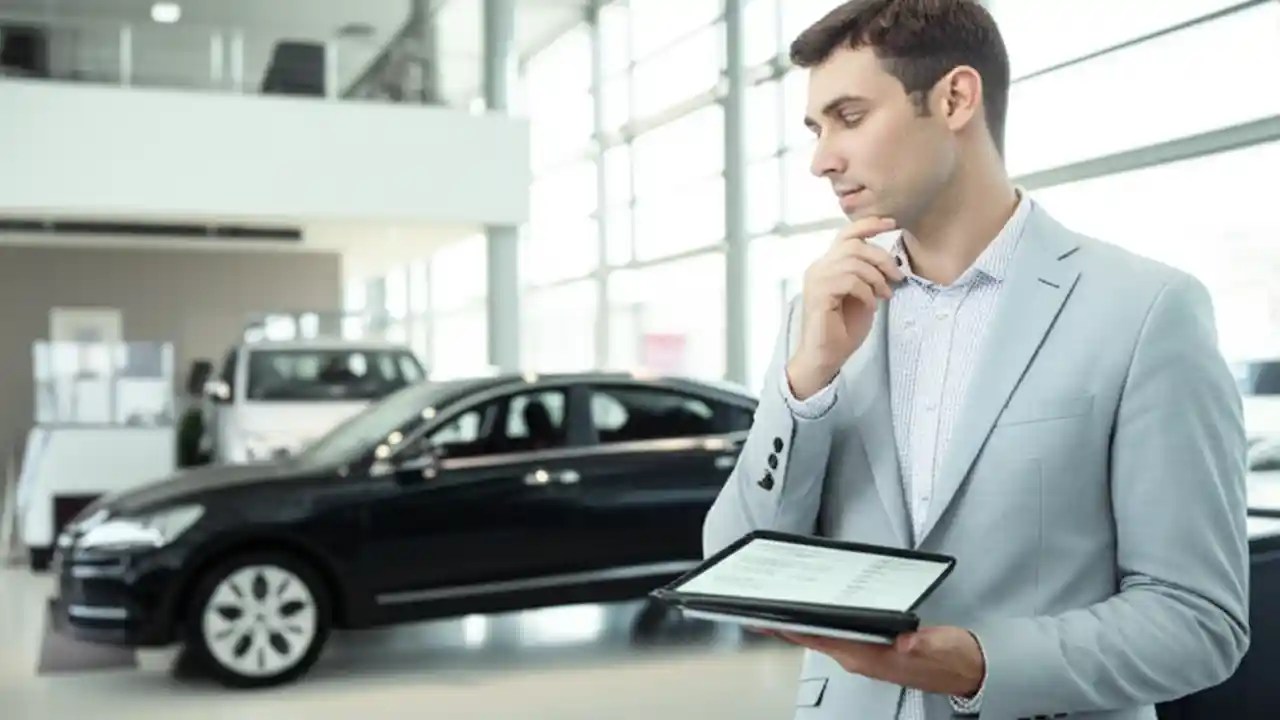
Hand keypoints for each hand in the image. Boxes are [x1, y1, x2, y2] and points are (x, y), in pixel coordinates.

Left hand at [776, 626, 984, 696]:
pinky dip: (819, 624)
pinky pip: (836, 636)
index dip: (792, 629)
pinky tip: (811, 613)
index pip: (821, 640)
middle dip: (785, 624)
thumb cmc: (952, 658)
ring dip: (799, 625)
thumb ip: (921, 645)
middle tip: (756, 609)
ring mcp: (864, 655)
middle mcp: (860, 658)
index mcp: (869, 656)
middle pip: (813, 638)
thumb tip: (905, 642)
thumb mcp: (939, 648)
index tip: (767, 619)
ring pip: (822, 638)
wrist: (968, 670)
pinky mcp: (871, 650)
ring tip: (775, 608)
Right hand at [787, 217, 903, 398]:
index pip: (846, 234)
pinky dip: (867, 293)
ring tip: (883, 296)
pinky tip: (870, 306)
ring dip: (876, 279)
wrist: (826, 357)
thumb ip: (869, 275)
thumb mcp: (863, 295)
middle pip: (854, 245)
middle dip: (881, 258)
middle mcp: (818, 268)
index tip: (892, 223)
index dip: (869, 224)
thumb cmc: (843, 329)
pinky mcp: (818, 294)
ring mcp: (816, 280)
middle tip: (897, 276)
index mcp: (828, 265)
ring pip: (853, 262)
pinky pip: (850, 281)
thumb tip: (889, 260)